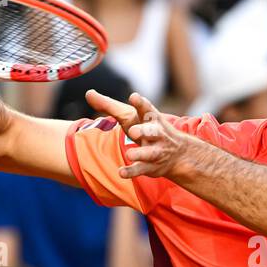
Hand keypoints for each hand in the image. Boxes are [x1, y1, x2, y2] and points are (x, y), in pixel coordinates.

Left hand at [86, 89, 201, 179]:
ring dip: (140, 153)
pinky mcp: (151, 166)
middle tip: (134, 131)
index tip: (134, 97)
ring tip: (130, 154)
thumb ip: (109, 105)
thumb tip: (89, 93)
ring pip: (150, 153)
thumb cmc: (147, 129)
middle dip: (144, 131)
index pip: (147, 109)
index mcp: (150, 118)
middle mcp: (156, 134)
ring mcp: (155, 151)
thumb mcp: (130, 115)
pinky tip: (121, 173)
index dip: (141, 103)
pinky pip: (141, 169)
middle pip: (152, 131)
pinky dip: (132, 171)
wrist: (177, 154)